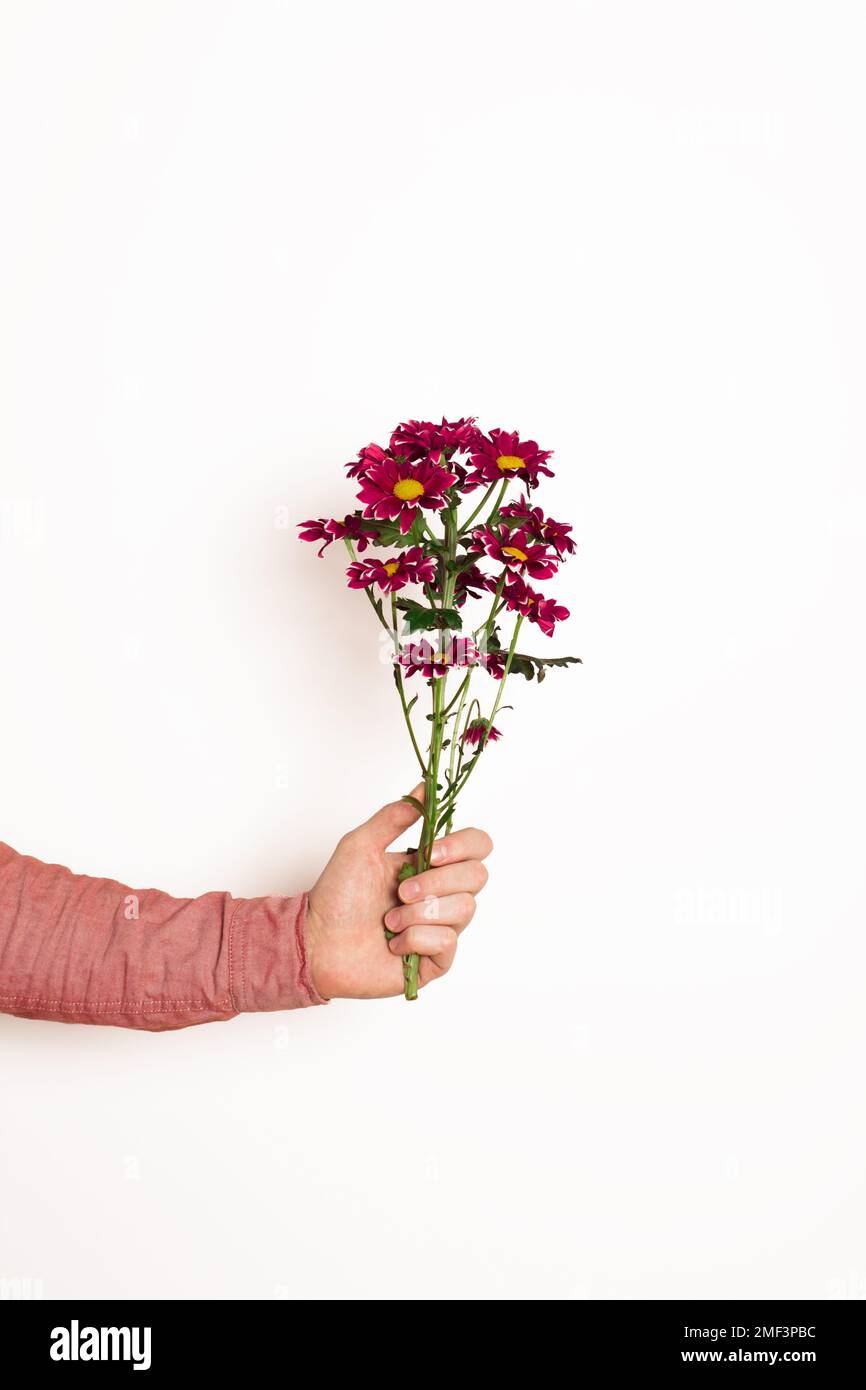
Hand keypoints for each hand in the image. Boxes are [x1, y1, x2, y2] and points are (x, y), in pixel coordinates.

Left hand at [305, 784, 492, 999]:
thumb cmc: (335, 897)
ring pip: (464, 910)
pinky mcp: (436, 959)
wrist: (317, 943)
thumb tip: (424, 789)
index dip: (462, 847)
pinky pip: (448, 943)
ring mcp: (441, 927)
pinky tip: (394, 943)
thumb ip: (393, 816)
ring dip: (419, 913)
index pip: (476, 847)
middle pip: (477, 877)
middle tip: (402, 891)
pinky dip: (416, 939)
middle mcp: (442, 894)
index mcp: (430, 864)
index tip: (430, 854)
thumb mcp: (359, 845)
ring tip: (390, 920)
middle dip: (436, 882)